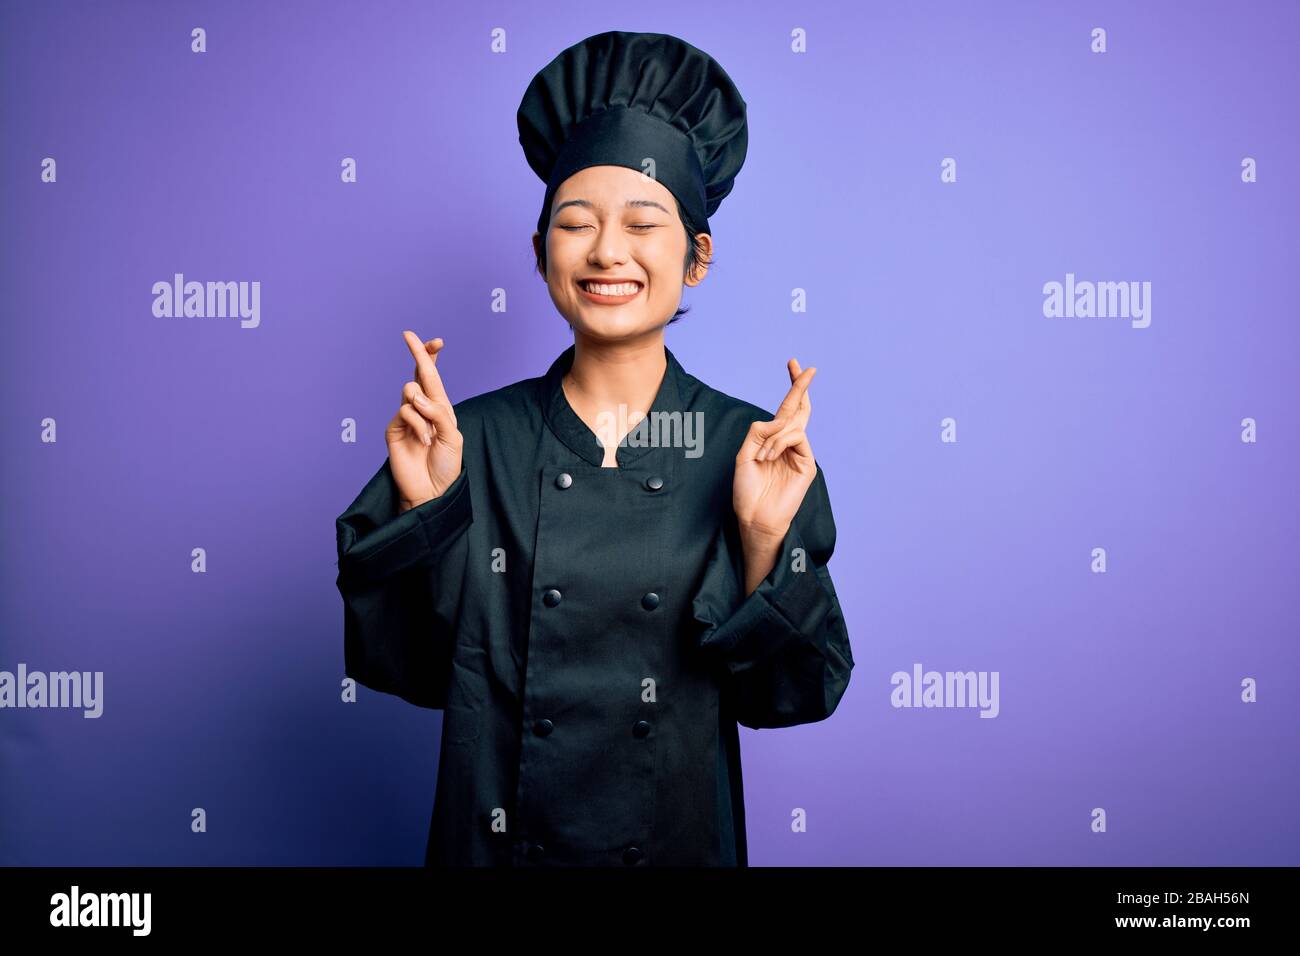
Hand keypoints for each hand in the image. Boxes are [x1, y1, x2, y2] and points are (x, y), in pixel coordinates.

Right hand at [386, 331, 463, 511]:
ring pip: (410, 391)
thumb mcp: (452, 436)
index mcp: (440, 408)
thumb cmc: (446, 465)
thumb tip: (416, 396)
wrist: (431, 490)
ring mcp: (407, 417)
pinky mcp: (394, 428)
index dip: (432, 357)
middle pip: (418, 374)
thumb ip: (438, 413)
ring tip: (431, 434)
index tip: (436, 341)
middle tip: (409, 335)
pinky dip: (418, 424)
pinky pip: (405, 411)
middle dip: (418, 353)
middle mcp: (423, 409)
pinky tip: (423, 441)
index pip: (434, 377)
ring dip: (425, 409)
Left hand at [733, 358, 817, 542]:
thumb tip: (778, 420)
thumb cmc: (747, 491)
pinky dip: (779, 443)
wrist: (754, 517)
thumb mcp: (744, 455)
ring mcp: (800, 453)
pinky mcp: (807, 464)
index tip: (793, 363)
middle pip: (799, 409)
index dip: (792, 387)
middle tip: (808, 367)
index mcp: (774, 440)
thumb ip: (758, 432)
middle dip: (801, 386)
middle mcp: (789, 444)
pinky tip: (769, 458)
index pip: (786, 409)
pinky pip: (796, 438)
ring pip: (793, 425)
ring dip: (774, 437)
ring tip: (762, 457)